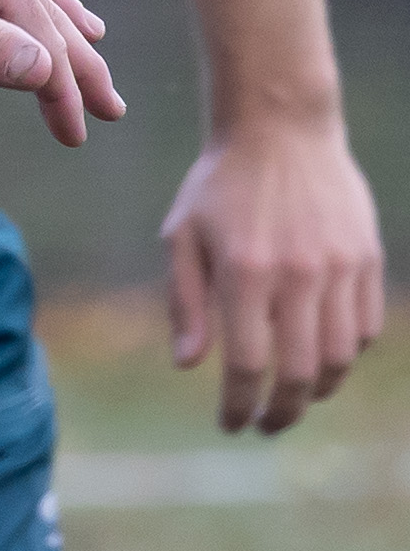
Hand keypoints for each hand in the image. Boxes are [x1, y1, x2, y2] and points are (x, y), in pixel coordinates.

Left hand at [164, 112, 385, 430]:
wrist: (280, 126)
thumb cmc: (220, 184)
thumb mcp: (183, 233)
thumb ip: (187, 301)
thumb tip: (189, 365)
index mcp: (245, 270)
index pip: (247, 363)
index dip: (238, 405)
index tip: (231, 424)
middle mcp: (297, 273)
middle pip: (299, 372)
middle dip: (282, 412)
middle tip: (267, 425)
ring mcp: (339, 266)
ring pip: (340, 357)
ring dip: (317, 389)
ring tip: (295, 395)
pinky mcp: (367, 258)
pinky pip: (365, 326)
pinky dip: (347, 353)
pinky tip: (322, 355)